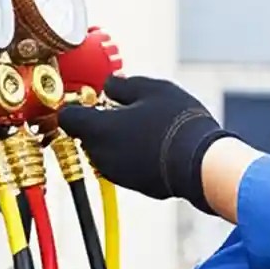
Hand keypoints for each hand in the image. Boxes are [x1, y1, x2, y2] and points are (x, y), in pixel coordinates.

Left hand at [58, 75, 236, 214]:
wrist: (202, 163)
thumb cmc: (177, 124)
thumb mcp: (151, 89)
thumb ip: (122, 84)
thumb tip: (110, 84)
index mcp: (98, 128)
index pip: (67, 117)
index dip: (76, 105)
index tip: (88, 97)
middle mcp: (100, 154)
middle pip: (86, 134)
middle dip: (99, 121)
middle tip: (122, 108)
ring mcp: (116, 172)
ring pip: (104, 150)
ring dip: (115, 138)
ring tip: (143, 125)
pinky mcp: (133, 184)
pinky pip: (121, 164)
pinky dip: (129, 154)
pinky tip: (152, 143)